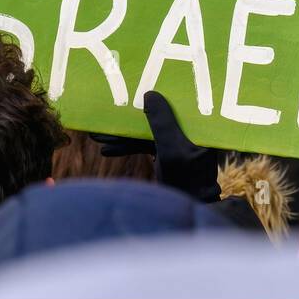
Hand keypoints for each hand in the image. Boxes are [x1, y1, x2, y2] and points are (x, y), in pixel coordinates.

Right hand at [90, 91, 220, 202]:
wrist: (188, 208)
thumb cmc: (185, 181)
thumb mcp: (172, 149)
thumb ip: (162, 123)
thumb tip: (150, 94)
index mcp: (200, 124)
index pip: (175, 101)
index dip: (153, 96)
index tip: (132, 91)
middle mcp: (190, 129)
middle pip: (157, 115)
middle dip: (130, 118)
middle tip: (105, 114)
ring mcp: (178, 141)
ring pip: (147, 131)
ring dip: (124, 134)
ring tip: (97, 136)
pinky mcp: (167, 153)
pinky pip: (145, 144)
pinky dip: (128, 147)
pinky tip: (107, 150)